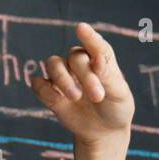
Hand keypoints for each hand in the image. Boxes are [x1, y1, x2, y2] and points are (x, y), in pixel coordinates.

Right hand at [28, 22, 133, 150]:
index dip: (88, 37)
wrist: (104, 131)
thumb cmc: (115, 108)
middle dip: (86, 76)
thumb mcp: (119, 94)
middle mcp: (79, 63)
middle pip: (75, 56)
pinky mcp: (50, 92)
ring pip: (53, 64)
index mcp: (99, 59)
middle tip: (97, 96)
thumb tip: (97, 58)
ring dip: (63, 79)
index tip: (81, 28)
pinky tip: (56, 100)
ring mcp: (63, 76)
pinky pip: (38, 84)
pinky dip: (44, 89)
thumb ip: (108, 76)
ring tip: (75, 97)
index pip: (94, 44)